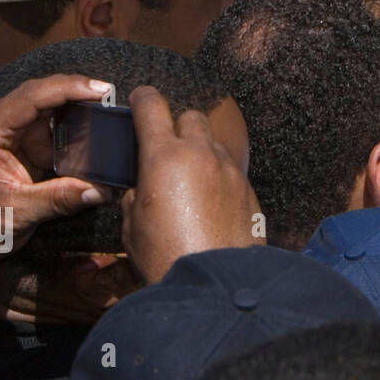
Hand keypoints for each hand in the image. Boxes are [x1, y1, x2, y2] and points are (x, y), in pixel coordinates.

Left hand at [0, 75, 112, 276]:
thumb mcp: (17, 214)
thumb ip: (59, 199)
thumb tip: (102, 190)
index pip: (32, 96)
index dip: (69, 88)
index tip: (101, 91)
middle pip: (43, 95)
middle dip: (78, 93)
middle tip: (113, 98)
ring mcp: (11, 134)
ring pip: (50, 110)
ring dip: (78, 110)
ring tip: (110, 114)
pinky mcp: (22, 146)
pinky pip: (52, 130)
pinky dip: (74, 130)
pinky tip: (95, 134)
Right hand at [120, 86, 263, 284]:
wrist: (215, 281)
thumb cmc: (166, 255)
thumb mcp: (131, 224)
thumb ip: (135, 193)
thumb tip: (143, 185)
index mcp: (164, 156)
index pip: (153, 106)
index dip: (143, 98)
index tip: (140, 99)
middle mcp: (201, 154)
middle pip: (191, 117)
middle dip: (178, 126)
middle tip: (166, 148)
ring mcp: (229, 169)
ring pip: (214, 142)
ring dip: (200, 150)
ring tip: (189, 178)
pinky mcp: (248, 188)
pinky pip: (230, 168)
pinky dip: (217, 174)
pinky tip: (209, 200)